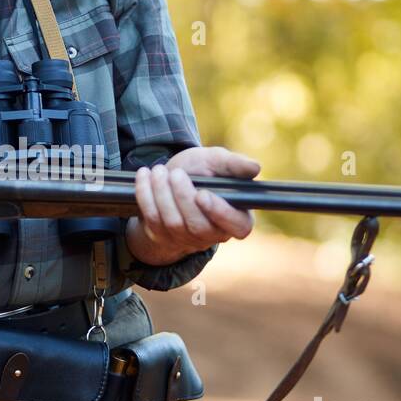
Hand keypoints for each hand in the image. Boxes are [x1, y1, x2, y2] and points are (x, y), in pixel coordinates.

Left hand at [125, 146, 260, 266]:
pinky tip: (144, 176)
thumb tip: (256, 167)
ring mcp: (187, 239)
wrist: (170, 177)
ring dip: (162, 194)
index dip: (220, 213)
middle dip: (183, 197)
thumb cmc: (201, 171)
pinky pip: (153, 219)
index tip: (202, 194)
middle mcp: (213, 234)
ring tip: (159, 171)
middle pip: (198, 226)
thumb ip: (234, 164)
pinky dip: (145, 195)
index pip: (238, 227)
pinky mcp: (163, 236)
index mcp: (237, 217)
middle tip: (175, 173)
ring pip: (173, 223)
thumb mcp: (216, 161)